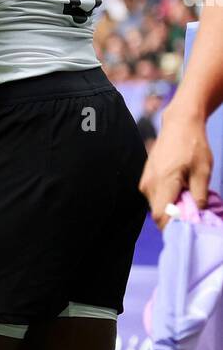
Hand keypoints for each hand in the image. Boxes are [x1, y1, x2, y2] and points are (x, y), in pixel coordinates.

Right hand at [139, 106, 213, 226]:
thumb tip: (196, 216)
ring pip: (156, 205)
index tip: (187, 225)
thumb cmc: (193, 146)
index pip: (161, 216)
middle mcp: (149, 184)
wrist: (179, 124)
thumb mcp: (203, 171)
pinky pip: (155, 196)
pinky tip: (179, 188)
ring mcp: (145, 181)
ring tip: (187, 196)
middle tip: (192, 210)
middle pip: (158, 213)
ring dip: (171, 207)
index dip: (173, 226)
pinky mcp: (146, 178)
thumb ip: (199, 196)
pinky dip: (167, 198)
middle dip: (174, 217)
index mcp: (163, 182)